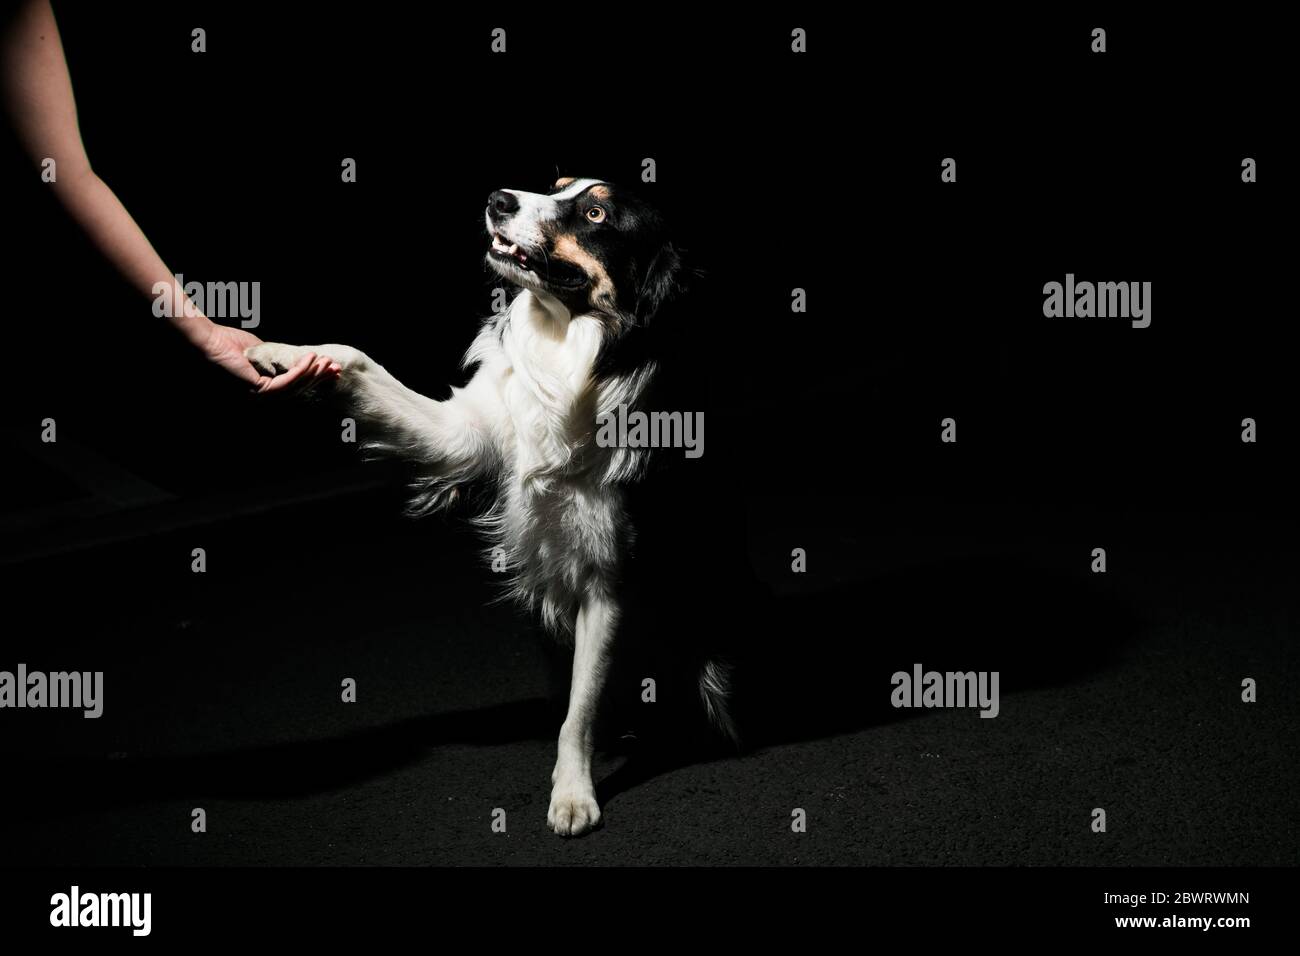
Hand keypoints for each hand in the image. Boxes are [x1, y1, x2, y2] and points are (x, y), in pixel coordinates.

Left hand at [201, 323, 339, 392]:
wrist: (207, 340)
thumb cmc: (227, 344)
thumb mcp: (261, 352)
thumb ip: (277, 360)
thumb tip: (297, 360)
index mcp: (261, 392)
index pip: (293, 388)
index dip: (313, 379)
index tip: (330, 370)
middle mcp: (260, 400)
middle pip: (297, 390)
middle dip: (318, 378)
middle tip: (336, 368)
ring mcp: (258, 398)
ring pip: (294, 388)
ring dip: (313, 373)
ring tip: (327, 361)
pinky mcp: (258, 391)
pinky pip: (286, 382)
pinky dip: (300, 370)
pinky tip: (311, 359)